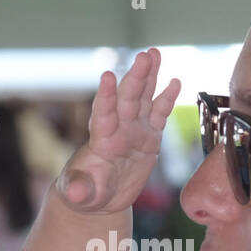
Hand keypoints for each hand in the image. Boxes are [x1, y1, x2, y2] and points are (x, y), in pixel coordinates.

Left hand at [57, 48, 180, 214]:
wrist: (100, 197)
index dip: (106, 97)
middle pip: (128, 100)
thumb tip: (76, 194)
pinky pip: (159, 115)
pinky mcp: (148, 138)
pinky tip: (175, 81)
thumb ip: (79, 191)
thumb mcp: (81, 196)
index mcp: (101, 142)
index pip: (103, 115)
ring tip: (154, 53)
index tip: (108, 77)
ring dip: (149, 76)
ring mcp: (133, 131)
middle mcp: (118, 130)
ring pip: (143, 99)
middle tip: (146, 56)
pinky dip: (166, 98)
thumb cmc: (86, 195)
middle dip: (136, 78)